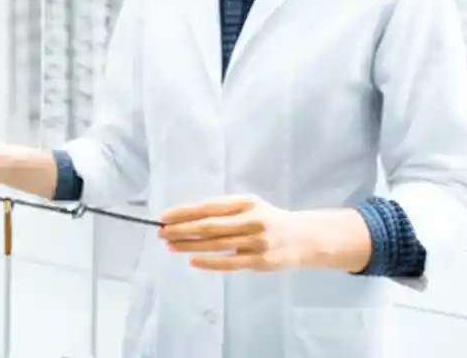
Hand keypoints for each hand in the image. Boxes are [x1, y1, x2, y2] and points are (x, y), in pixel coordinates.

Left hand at [158, 194, 318, 271]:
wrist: (305, 238)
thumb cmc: (269, 220)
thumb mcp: (251, 206)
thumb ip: (224, 209)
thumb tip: (186, 217)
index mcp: (246, 203)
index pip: (208, 207)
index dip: (184, 212)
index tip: (164, 216)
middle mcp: (251, 220)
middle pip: (208, 226)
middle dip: (181, 229)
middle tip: (161, 232)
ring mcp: (256, 242)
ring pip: (215, 244)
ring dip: (189, 245)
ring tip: (170, 245)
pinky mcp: (260, 261)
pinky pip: (229, 263)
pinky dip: (208, 262)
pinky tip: (192, 260)